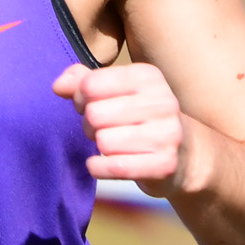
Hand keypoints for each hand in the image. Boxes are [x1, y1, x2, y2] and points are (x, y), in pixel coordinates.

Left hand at [52, 62, 197, 197]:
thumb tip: (58, 86)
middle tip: (102, 129)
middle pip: (94, 114)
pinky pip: (114, 167)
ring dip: (99, 147)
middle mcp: (163, 101)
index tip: (91, 105)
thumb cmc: (140, 117)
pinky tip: (104, 164)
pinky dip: (99, 168)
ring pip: (103, 141)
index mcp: (149, 76)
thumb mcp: (117, 91)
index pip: (90, 84)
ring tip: (112, 144)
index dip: (81, 98)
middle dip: (89, 125)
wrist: (186, 154)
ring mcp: (167, 134)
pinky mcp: (164, 164)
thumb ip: (84, 81)